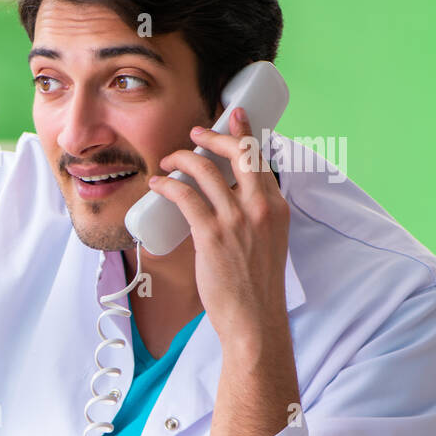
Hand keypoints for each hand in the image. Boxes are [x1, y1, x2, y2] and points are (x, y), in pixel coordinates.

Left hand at [147, 107, 291, 353]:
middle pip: (238, 153)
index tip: (234, 116)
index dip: (245, 133)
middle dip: (213, 135)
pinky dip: (168, 184)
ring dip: (182, 158)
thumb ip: (253, 218)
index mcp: (277, 207)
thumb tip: (223, 203)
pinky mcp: (212, 235)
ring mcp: (236, 220)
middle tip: (195, 133)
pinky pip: (185, 196)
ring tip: (168, 161)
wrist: (254, 319)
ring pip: (205, 170)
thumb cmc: (255, 286)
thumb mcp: (267, 241)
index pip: (261, 158)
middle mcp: (260, 207)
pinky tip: (158, 184)